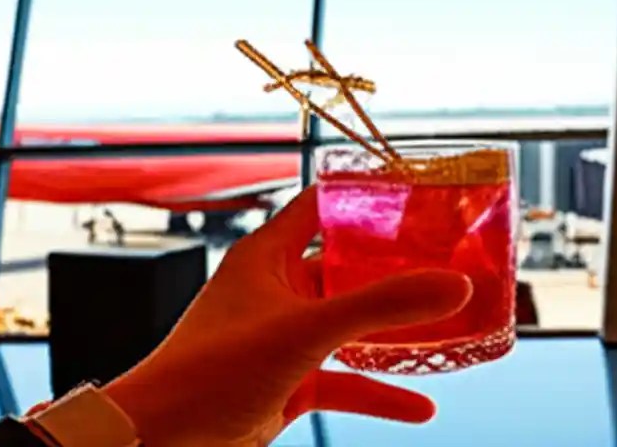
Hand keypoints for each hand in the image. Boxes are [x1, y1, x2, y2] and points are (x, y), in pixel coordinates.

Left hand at [103, 187, 472, 445]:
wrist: (162, 442)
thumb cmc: (209, 372)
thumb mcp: (306, 330)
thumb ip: (382, 307)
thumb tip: (455, 285)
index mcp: (268, 255)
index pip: (323, 205)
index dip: (366, 196)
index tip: (417, 195)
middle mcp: (275, 289)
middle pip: (347, 267)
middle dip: (396, 270)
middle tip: (447, 263)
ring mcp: (282, 337)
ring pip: (351, 326)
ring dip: (393, 332)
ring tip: (445, 328)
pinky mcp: (286, 381)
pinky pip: (344, 378)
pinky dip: (379, 391)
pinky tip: (419, 405)